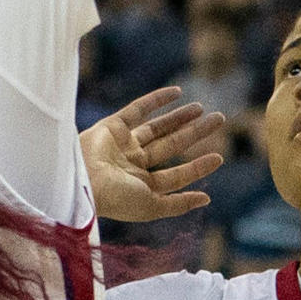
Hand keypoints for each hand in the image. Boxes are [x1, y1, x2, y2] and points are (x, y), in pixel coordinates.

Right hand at [84, 87, 228, 220]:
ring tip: (202, 109)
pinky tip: (177, 92)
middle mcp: (132, 164)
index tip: (219, 157)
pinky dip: (156, 99)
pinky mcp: (112, 126)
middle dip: (194, 133)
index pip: (175, 175)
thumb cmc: (116, 198)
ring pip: (157, 127)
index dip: (197, 167)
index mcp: (140, 185)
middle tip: (220, 119)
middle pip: (171, 145)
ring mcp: (122, 144)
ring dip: (180, 117)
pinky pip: (138, 109)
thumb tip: (206, 199)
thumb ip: (178, 204)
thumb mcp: (152, 207)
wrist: (80, 180)